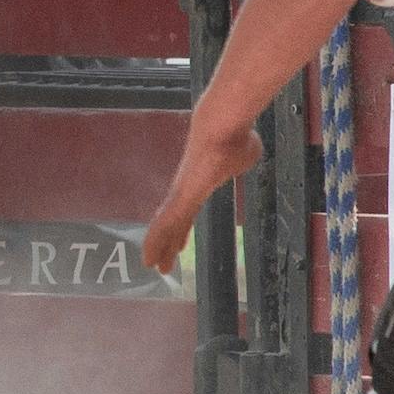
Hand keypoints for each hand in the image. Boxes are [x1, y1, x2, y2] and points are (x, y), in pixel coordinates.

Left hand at [139, 116, 263, 279]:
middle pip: (173, 223)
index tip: (179, 246)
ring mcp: (180, 194)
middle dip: (168, 244)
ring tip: (152, 265)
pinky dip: (155, 241)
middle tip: (162, 264)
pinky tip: (149, 257)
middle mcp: (185, 191)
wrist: (224, 128)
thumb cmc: (236, 139)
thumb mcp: (243, 158)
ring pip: (165, 226)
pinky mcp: (180, 197)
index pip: (187, 214)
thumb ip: (238, 163)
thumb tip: (244, 154)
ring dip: (158, 247)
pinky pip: (164, 224)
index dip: (182, 230)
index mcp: (199, 186)